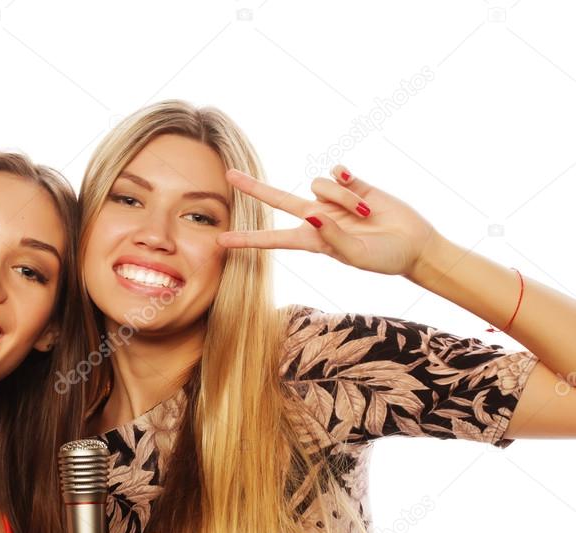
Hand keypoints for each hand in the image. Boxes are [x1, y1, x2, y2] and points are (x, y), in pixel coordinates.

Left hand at [217, 166, 441, 277]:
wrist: (413, 244)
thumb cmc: (384, 258)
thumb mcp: (356, 255)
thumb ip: (333, 237)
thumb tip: (313, 213)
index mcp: (312, 240)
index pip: (272, 239)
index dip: (247, 240)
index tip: (220, 241)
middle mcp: (317, 218)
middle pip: (278, 199)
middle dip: (254, 187)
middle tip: (229, 174)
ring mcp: (332, 200)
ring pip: (319, 185)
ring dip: (341, 198)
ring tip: (363, 213)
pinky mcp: (351, 184)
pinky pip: (337, 173)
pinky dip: (346, 181)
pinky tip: (359, 189)